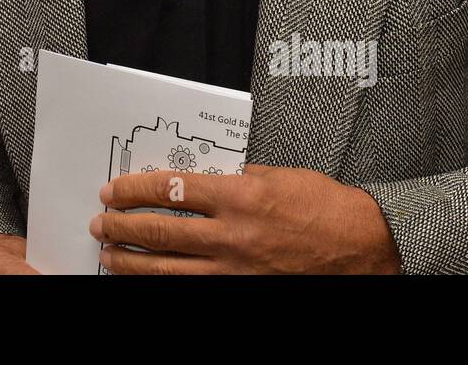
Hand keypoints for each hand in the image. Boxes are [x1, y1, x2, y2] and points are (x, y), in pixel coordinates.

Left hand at [90, 164, 402, 273]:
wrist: (366, 247)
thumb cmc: (328, 208)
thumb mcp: (278, 176)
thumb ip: (237, 178)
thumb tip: (202, 183)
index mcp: (239, 197)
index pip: (171, 190)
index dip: (134, 190)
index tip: (114, 190)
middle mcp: (233, 236)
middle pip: (160, 232)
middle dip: (123, 227)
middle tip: (101, 223)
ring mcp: (236, 271)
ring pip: (168, 269)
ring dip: (132, 262)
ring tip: (110, 256)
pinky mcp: (243, 292)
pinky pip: (193, 290)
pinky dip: (165, 285)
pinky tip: (147, 281)